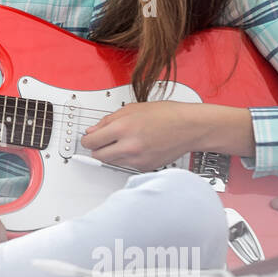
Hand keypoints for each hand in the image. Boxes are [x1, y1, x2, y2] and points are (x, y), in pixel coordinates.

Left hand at [79, 101, 197, 170]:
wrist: (190, 127)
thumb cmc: (166, 115)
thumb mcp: (133, 109)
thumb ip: (108, 120)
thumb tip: (92, 131)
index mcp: (124, 128)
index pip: (91, 141)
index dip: (87, 139)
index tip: (88, 138)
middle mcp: (129, 146)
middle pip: (98, 156)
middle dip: (97, 148)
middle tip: (103, 141)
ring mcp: (138, 159)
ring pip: (111, 162)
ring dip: (112, 153)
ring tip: (124, 141)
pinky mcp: (145, 168)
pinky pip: (126, 166)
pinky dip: (126, 158)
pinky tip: (136, 147)